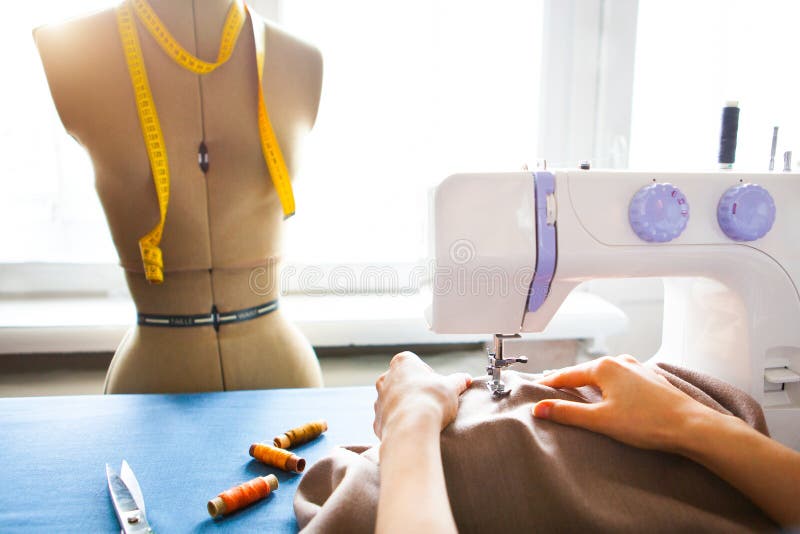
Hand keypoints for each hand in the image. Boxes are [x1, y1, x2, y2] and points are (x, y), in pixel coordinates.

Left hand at [373, 352, 471, 438]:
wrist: (412, 428)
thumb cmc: (432, 401)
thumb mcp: (451, 387)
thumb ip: (458, 380)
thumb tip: (466, 378)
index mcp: (402, 362)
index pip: (416, 364)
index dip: (430, 377)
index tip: (438, 388)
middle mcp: (386, 378)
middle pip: (404, 382)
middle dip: (416, 391)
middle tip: (432, 403)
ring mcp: (379, 399)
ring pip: (394, 401)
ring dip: (406, 407)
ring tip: (422, 419)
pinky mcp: (377, 420)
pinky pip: (390, 420)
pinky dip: (399, 423)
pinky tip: (412, 429)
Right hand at [532, 355, 721, 452]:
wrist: (692, 426)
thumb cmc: (649, 422)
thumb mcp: (601, 420)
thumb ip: (567, 414)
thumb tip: (540, 409)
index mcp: (605, 367)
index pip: (566, 375)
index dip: (549, 384)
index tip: (535, 391)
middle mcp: (620, 362)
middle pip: (584, 372)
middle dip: (568, 383)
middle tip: (552, 395)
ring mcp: (637, 368)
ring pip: (603, 375)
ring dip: (589, 385)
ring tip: (578, 397)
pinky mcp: (649, 379)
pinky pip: (619, 380)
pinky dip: (607, 388)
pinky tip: (609, 400)